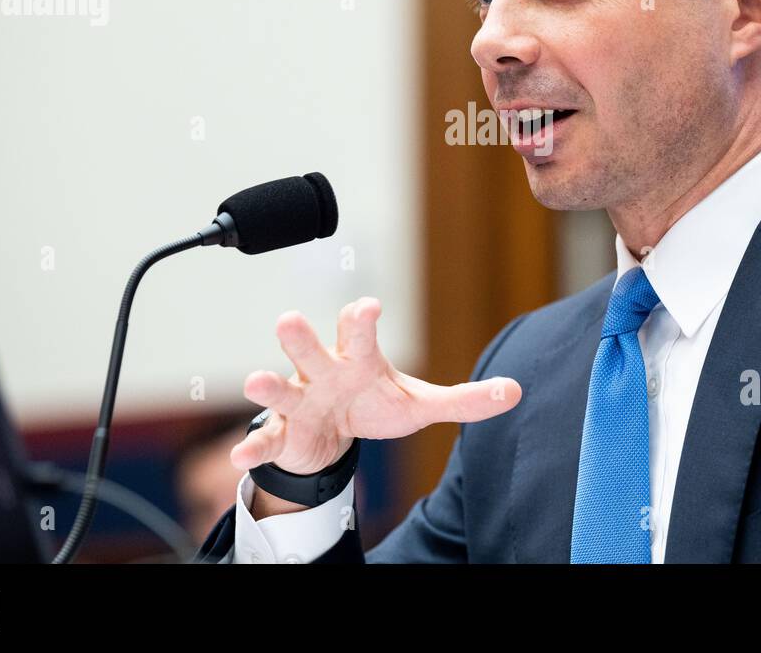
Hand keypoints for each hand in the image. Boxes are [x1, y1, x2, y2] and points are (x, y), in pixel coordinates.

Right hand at [231, 296, 521, 479]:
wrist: (332, 435)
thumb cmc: (372, 404)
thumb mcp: (418, 404)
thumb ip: (464, 399)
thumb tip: (515, 391)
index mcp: (358, 358)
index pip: (358, 332)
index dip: (360, 319)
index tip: (366, 307)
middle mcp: (323, 371)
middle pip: (311, 350)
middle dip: (300, 337)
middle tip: (287, 320)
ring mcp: (300, 401)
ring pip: (282, 389)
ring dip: (268, 385)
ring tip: (256, 382)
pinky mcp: (284, 433)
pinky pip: (267, 438)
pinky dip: (255, 446)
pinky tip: (245, 454)